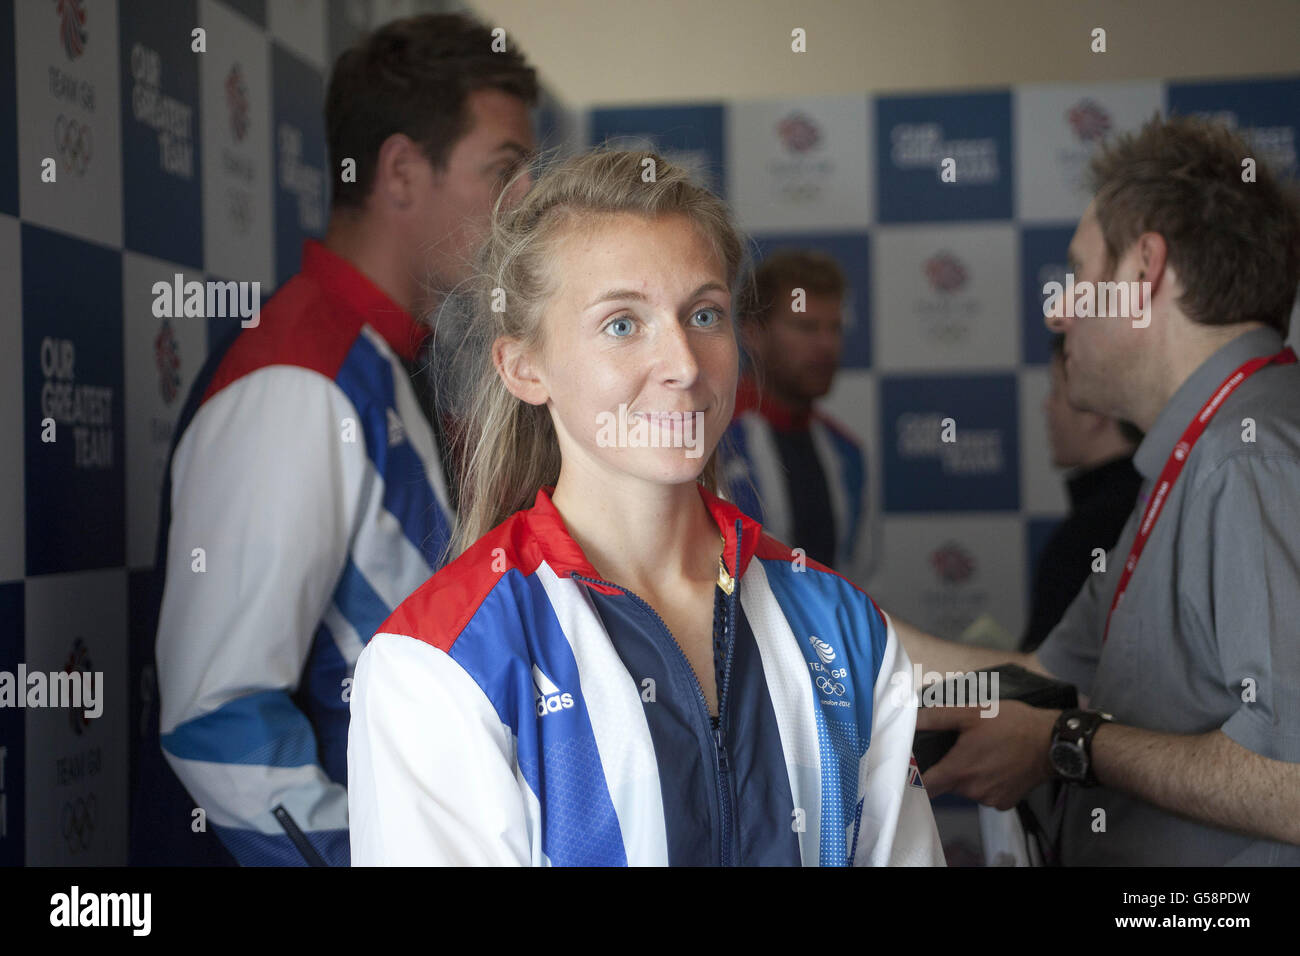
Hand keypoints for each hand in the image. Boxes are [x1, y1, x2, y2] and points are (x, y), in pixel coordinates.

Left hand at [915, 701, 1059, 810]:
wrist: (1052, 743)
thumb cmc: (1012, 725)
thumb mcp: (972, 712)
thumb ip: (938, 717)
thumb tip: (912, 720)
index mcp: (959, 771)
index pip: (924, 785)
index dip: (915, 776)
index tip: (914, 766)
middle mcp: (972, 791)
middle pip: (946, 785)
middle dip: (949, 768)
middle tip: (963, 747)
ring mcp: (990, 800)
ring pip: (967, 789)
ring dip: (969, 774)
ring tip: (984, 752)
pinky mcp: (1004, 803)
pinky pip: (986, 793)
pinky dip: (987, 782)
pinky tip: (997, 764)